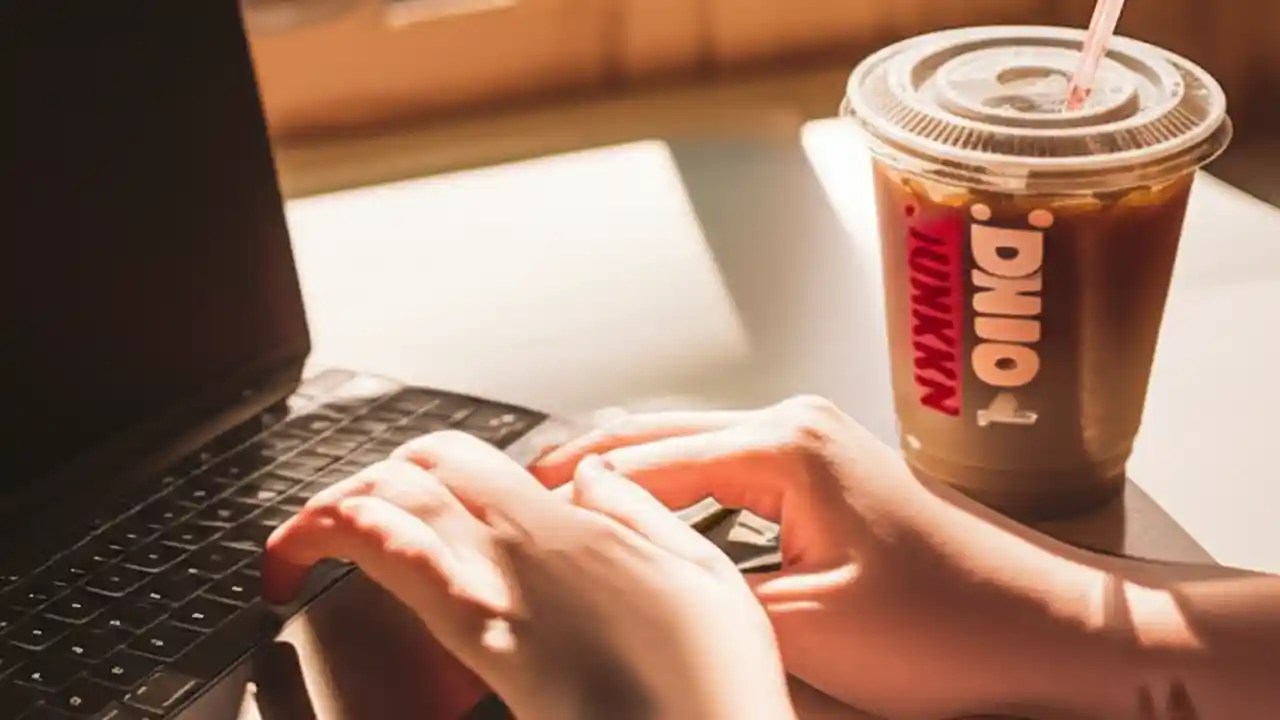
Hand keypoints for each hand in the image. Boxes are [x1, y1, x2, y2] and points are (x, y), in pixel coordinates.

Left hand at [263, 431, 795, 719]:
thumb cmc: (713, 683)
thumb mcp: (704, 573)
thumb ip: (642, 515)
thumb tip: (593, 476)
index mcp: (578, 525)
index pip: (468, 460)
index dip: (416, 468)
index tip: (398, 501)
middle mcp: (530, 542)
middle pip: (420, 470)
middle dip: (367, 480)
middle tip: (339, 522)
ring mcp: (504, 583)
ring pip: (401, 500)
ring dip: (338, 504)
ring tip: (303, 542)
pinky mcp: (486, 639)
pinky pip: (408, 563)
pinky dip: (358, 536)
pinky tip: (316, 553)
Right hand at [531, 396, 1121, 718]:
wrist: (1043, 628)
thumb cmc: (948, 626)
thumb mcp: (803, 627)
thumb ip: (701, 589)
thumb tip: (628, 579)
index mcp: (781, 446)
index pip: (641, 462)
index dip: (573, 493)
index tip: (516, 514)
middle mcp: (791, 424)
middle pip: (655, 435)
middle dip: (586, 465)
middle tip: (516, 499)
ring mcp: (809, 442)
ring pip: (687, 447)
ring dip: (628, 476)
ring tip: (565, 512)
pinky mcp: (822, 471)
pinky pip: (722, 468)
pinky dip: (673, 489)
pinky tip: (644, 519)